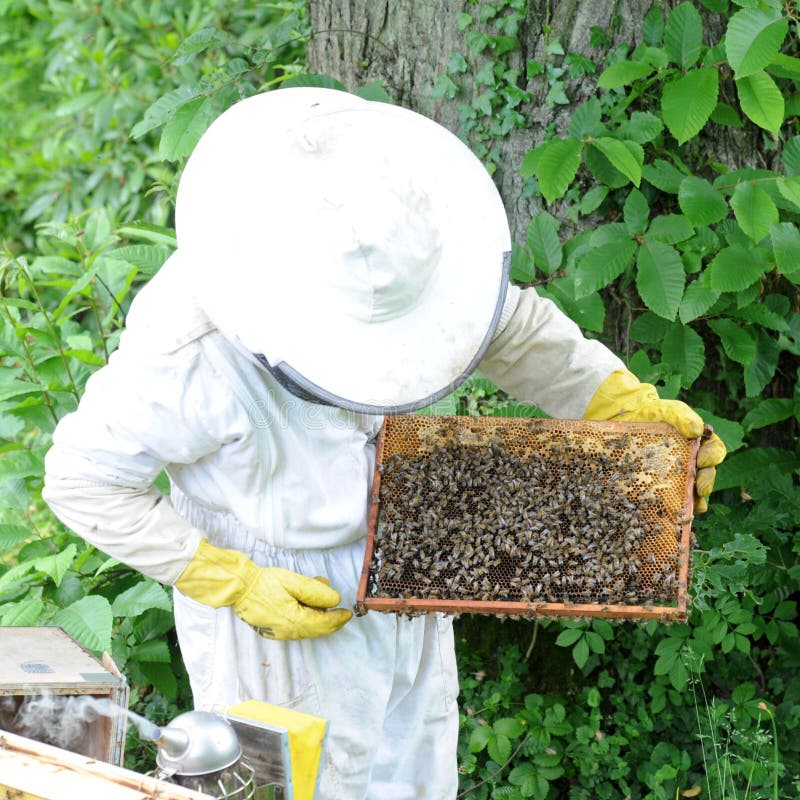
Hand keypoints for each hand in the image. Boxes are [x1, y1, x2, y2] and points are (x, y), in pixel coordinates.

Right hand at [175, 540, 351, 638]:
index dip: (338, 619)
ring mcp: (280, 633)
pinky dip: (307, 618)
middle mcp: (289, 632)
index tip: (348, 613)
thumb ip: (316, 592)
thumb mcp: (294, 582)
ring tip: (321, 599)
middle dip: (330, 620)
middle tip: (340, 610)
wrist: (239, 588)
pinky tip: (306, 604)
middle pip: (317, 630)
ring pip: (307, 630)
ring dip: (318, 617)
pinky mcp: (274, 630)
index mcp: (295, 621)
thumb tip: (334, 601)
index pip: (324, 624)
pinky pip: (297, 628)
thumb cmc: (265, 582)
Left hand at [584, 369, 725, 512]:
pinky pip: (672, 501)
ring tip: (692, 507)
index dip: (712, 457)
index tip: (701, 460)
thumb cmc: (653, 414)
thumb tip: (697, 431)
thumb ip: (683, 416)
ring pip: (693, 493)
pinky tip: (672, 513)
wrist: (627, 420)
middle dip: (706, 483)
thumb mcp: (669, 410)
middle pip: (707, 476)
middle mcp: (693, 463)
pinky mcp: (660, 487)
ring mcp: (677, 476)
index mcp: (700, 444)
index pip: (715, 452)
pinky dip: (675, 509)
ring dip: (695, 502)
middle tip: (699, 487)